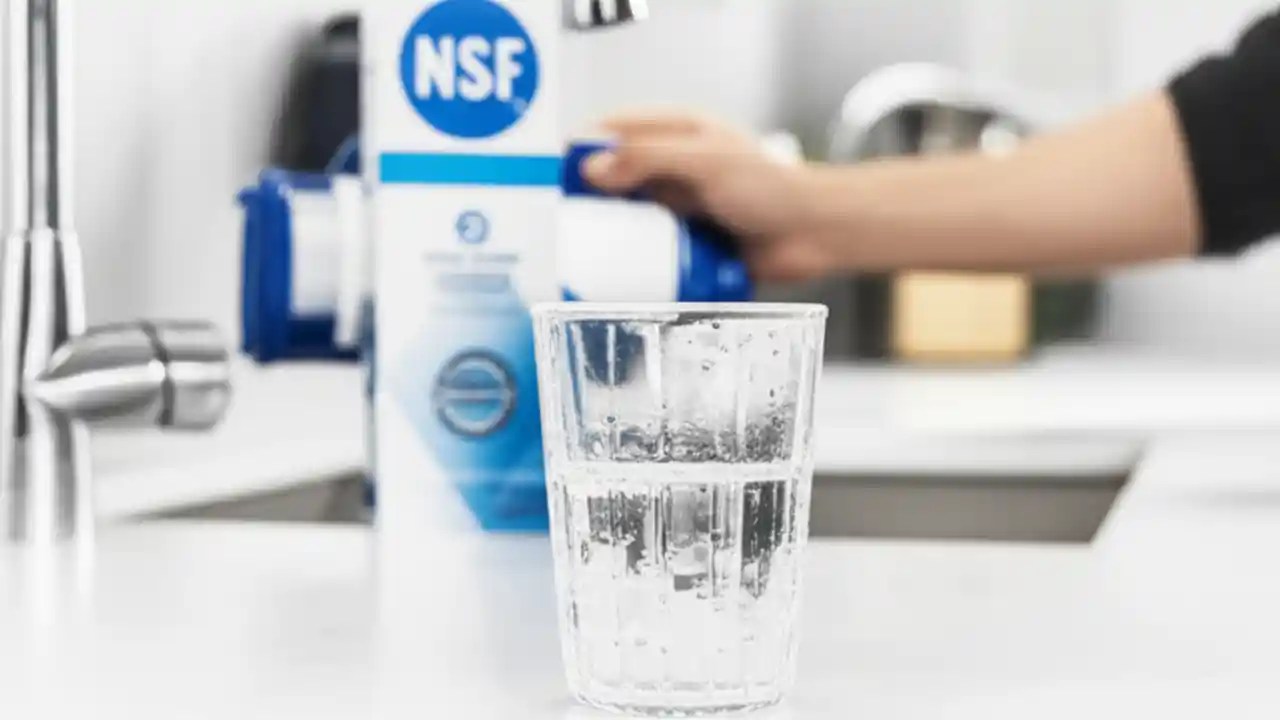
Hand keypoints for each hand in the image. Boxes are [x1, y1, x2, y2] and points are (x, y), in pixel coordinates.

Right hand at [582, 114, 832, 282]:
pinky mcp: (687, 243)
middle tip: (557, 221)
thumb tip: (593, 169)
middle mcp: (673, 168)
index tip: (551, 173)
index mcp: (677, 132)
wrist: (814, 235)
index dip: (580, 148)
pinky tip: (612, 276)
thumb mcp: (705, 162)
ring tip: (574, 253)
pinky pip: (648, 251)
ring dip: (606, 233)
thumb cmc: (773, 189)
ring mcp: (679, 207)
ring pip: (626, 217)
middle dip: (585, 197)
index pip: (613, 129)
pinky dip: (631, 261)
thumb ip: (650, 159)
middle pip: (612, 177)